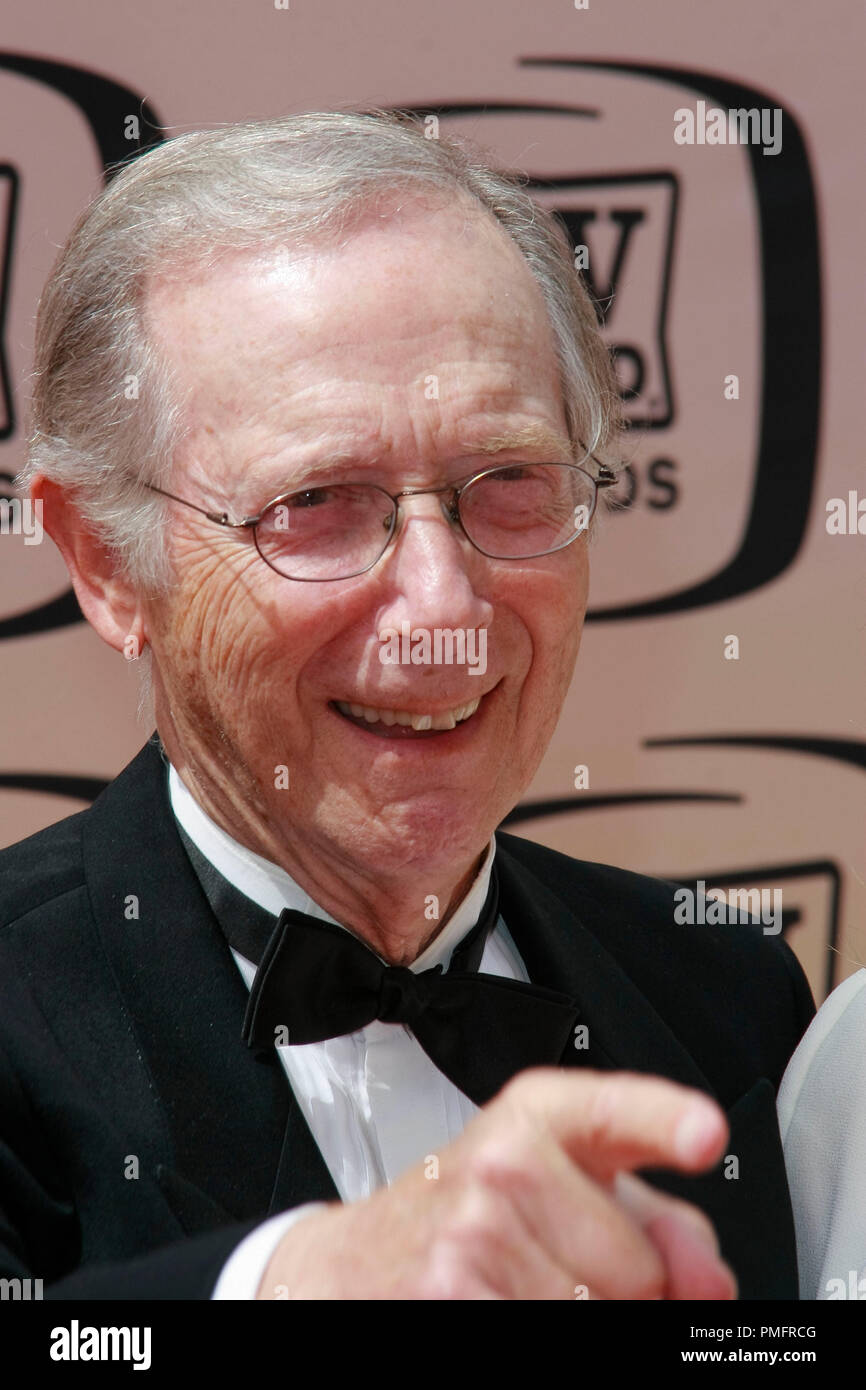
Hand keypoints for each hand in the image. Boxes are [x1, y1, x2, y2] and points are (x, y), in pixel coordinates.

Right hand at [257, 1068, 735, 1299]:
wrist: (353, 1267)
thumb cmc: (472, 1224)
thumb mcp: (565, 1192)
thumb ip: (659, 1222)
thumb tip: (708, 1280)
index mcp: (537, 1117)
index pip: (611, 1110)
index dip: (663, 1122)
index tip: (703, 1134)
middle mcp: (502, 1161)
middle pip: (641, 1266)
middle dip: (623, 1288)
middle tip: (556, 1264)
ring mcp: (472, 1231)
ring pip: (603, 1316)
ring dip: (581, 1322)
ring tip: (520, 1289)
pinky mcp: (451, 1296)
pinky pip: (555, 1336)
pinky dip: (539, 1334)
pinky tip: (500, 1304)